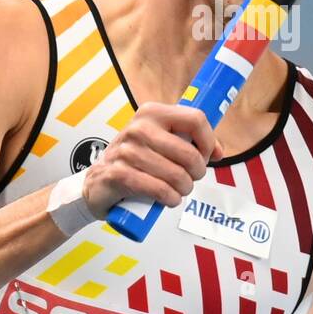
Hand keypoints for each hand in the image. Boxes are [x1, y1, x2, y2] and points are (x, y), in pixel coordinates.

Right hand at [83, 102, 225, 216]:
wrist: (95, 184)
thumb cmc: (131, 163)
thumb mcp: (157, 143)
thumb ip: (187, 141)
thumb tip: (218, 152)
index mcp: (151, 113)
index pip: (195, 119)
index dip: (208, 141)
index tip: (207, 156)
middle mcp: (138, 128)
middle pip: (189, 153)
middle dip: (197, 173)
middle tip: (189, 179)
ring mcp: (126, 151)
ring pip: (176, 175)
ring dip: (183, 189)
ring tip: (178, 191)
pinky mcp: (118, 174)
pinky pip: (159, 189)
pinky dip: (170, 199)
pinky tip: (169, 200)